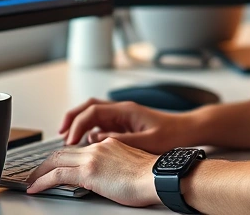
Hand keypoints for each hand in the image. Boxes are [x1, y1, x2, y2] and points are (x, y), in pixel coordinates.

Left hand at [26, 137, 160, 206]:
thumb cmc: (151, 177)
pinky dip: (42, 181)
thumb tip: (107, 177)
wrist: (158, 176)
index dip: (62, 158)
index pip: (78, 150)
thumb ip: (115, 166)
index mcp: (108, 144)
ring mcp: (92, 158)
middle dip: (45, 164)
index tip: (55, 166)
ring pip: (55, 161)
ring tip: (30, 182)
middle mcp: (97, 147)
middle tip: (35, 174)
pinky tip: (35, 188)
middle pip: (62, 153)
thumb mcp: (130, 166)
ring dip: (39, 172)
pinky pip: (57, 175)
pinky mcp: (88, 171)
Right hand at [59, 98, 197, 153]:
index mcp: (126, 110)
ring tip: (68, 138)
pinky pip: (101, 123)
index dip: (78, 125)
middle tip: (61, 135)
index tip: (69, 140)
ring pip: (93, 114)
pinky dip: (89, 130)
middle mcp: (122, 110)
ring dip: (79, 123)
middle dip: (72, 119)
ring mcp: (123, 116)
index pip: (93, 111)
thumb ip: (122, 141)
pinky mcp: (125, 124)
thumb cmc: (172, 134)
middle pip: (89, 108)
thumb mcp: (147, 142)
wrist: (188, 130)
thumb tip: (98, 140)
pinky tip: (86, 142)